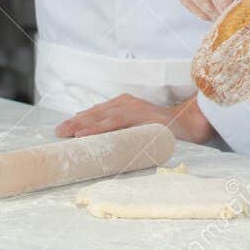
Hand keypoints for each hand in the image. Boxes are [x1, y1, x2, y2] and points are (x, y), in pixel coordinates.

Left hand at [54, 94, 214, 144]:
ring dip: (83, 125)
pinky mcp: (141, 116)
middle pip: (96, 113)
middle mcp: (127, 103)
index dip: (80, 120)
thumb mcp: (141, 128)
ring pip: (103, 117)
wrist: (191, 122)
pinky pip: (116, 123)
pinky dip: (99, 128)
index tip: (64, 129)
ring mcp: (134, 108)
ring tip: (67, 133)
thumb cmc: (166, 128)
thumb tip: (108, 146)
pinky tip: (86, 134)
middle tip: (58, 132)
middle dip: (76, 123)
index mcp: (126, 105)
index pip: (98, 112)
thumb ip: (126, 131)